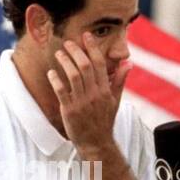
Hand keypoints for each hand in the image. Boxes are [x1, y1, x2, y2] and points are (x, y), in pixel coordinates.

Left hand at [47, 33, 128, 157]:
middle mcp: (95, 94)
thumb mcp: (115, 101)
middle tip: (68, 42)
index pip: (100, 63)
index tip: (86, 36)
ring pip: (73, 76)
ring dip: (65, 62)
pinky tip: (51, 72)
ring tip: (59, 54)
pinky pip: (61, 91)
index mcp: (106, 90)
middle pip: (85, 66)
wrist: (96, 143)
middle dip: (76, 51)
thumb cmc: (104, 121)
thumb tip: (128, 63)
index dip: (92, 48)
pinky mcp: (70, 110)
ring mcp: (82, 102)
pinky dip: (55, 80)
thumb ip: (120, 80)